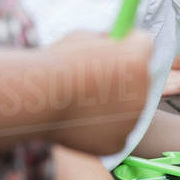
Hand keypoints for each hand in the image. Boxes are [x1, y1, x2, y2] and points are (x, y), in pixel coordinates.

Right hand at [41, 31, 154, 155]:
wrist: (35, 99)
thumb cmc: (54, 65)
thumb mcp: (84, 38)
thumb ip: (106, 43)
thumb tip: (116, 45)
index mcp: (137, 57)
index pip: (144, 44)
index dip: (126, 45)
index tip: (113, 49)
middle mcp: (142, 88)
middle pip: (139, 79)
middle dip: (122, 78)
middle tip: (93, 80)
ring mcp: (133, 119)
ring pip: (128, 108)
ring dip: (112, 105)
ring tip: (80, 102)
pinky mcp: (119, 142)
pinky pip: (115, 132)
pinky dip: (101, 129)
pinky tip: (79, 121)